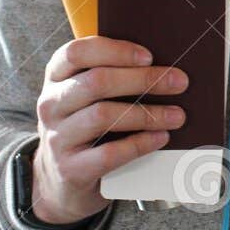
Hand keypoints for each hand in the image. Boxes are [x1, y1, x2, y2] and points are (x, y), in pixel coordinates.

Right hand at [31, 37, 186, 224]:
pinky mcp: (69, 169)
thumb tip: (165, 64)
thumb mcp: (88, 95)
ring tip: (177, 115)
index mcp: (57, 77)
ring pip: (103, 116)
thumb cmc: (87, 123)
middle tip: (179, 82)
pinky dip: (140, 144)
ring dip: (147, 114)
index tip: (148, 56)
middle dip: (143, 80)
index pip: (76, 52)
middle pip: (96, 82)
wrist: (63, 178)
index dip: (114, 50)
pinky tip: (161, 138)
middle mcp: (51, 105)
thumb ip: (114, 74)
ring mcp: (57, 138)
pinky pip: (108, 153)